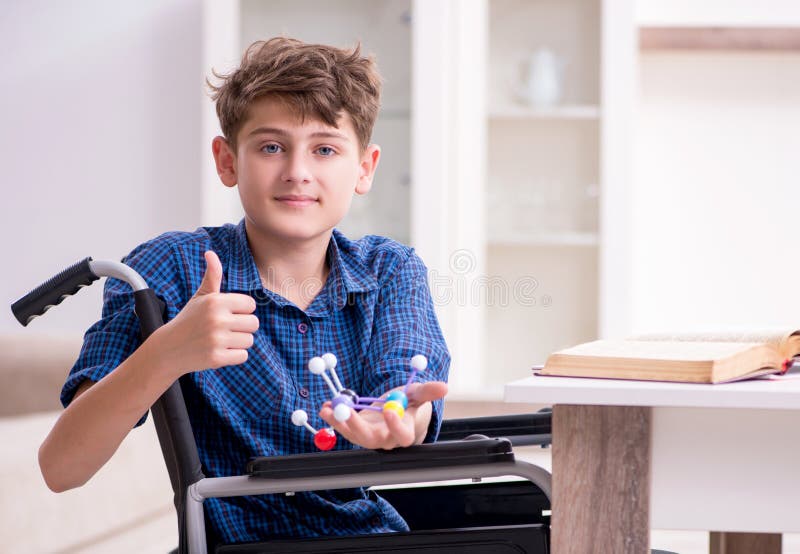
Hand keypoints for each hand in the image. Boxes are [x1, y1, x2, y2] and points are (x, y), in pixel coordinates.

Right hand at [151, 251, 258, 377]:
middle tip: (224, 329)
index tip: (226, 314)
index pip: (250, 305)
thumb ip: (212, 276)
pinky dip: (233, 356)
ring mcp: (217, 340)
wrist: (168, 349)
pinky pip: (243, 356)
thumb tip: (210, 253)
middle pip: (254, 323)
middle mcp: (217, 319)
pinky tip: (218, 351)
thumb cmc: (189, 320)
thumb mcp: (200, 297)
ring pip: (249, 340)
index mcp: (216, 301)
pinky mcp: (217, 358)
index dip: (241, 310)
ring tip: (219, 340)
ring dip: (237, 342)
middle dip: (242, 327)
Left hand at [319, 381, 447, 449]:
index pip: (402, 434)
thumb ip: (428, 391)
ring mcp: (369, 438)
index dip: (395, 425)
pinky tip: (325, 406)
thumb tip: (444, 387)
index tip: (389, 410)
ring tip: (328, 406)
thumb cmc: (409, 403)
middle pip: (370, 438)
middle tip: (345, 409)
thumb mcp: (418, 394)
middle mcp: (386, 440)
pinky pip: (343, 429)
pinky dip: (333, 418)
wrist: (396, 410)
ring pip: (352, 435)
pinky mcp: (356, 433)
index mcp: (405, 432)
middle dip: (355, 425)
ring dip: (338, 422)